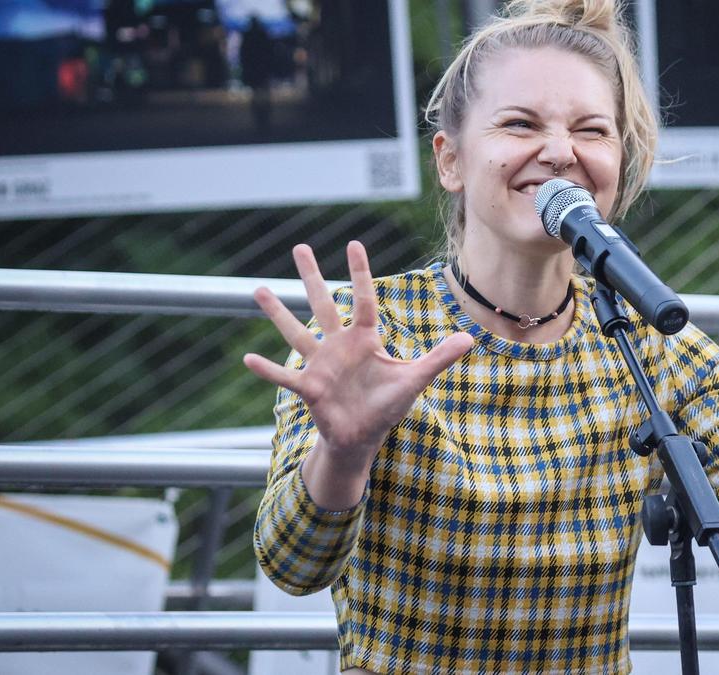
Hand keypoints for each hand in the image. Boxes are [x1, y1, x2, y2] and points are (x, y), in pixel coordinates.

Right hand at [244, 241, 473, 472]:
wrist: (362, 436)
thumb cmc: (385, 405)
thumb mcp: (414, 380)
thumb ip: (439, 359)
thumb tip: (470, 339)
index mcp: (365, 339)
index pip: (364, 299)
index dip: (360, 273)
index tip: (353, 244)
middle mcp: (339, 345)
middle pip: (323, 303)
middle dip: (312, 276)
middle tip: (299, 246)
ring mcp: (321, 365)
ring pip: (297, 333)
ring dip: (279, 313)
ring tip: (257, 291)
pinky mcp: (310, 388)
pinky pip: (286, 377)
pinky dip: (268, 369)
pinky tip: (248, 359)